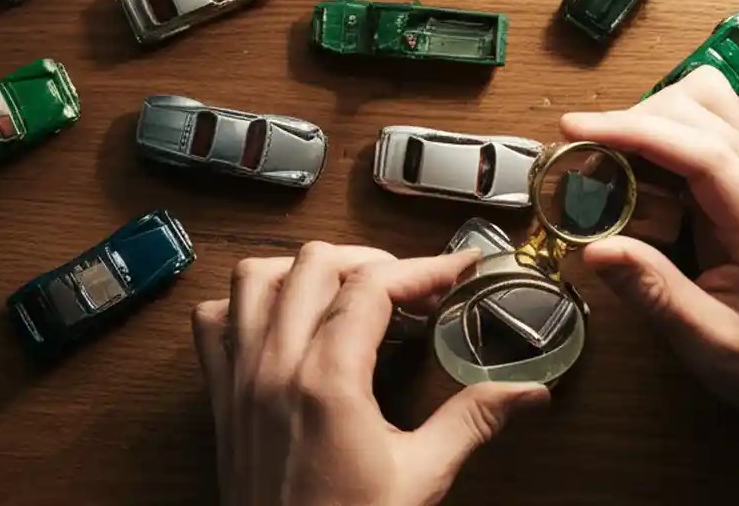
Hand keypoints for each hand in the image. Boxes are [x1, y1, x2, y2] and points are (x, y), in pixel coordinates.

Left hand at [191, 243, 549, 505]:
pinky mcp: (221, 398)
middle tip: (412, 287)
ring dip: (302, 269)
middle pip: (315, 264)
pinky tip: (280, 317)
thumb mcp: (420, 477)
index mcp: (327, 380)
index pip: (373, 286)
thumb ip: (472, 421)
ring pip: (254, 277)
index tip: (456, 269)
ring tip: (346, 288)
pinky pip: (212, 322)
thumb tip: (527, 392)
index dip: (423, 267)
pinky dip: (242, 303)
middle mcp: (275, 366)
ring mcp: (240, 378)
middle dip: (371, 262)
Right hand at [560, 67, 738, 423]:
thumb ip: (654, 293)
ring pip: (706, 104)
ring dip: (650, 120)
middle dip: (632, 122)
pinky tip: (639, 173)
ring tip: (611, 164)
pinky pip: (706, 128)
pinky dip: (664, 134)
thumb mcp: (712, 344)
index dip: (634, 131)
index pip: (701, 152)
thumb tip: (593, 251)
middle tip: (582, 164)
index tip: (573, 127)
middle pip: (701, 109)